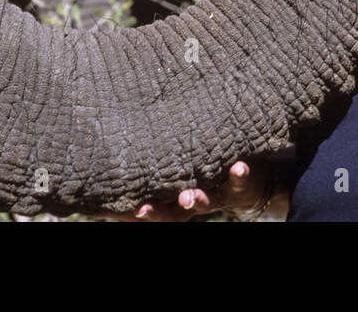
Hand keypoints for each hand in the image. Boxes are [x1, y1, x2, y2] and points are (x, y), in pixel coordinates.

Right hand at [101, 159, 269, 221]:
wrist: (252, 184)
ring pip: (204, 202)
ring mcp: (216, 195)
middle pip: (171, 213)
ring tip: (188, 196)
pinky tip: (238, 166)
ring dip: (195, 201)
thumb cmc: (203, 173)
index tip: (105, 209)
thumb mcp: (178, 172)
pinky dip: (238, 174)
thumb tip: (111, 145)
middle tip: (141, 211)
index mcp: (172, 200)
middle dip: (157, 213)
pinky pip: (240, 181)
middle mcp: (192, 202)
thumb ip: (154, 165)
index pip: (147, 207)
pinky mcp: (241, 184)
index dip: (128, 210)